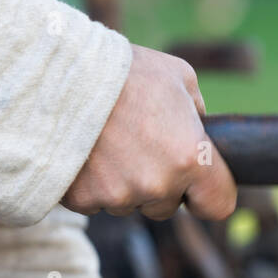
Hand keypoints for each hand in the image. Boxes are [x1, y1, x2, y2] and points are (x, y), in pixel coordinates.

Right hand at [63, 45, 236, 221]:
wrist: (59, 73)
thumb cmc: (125, 70)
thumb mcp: (179, 78)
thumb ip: (197, 113)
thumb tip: (200, 131)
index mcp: (191, 158)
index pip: (218, 205)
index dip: (209, 194)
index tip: (198, 185)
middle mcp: (157, 185)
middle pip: (167, 207)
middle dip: (159, 184)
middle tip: (139, 145)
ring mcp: (118, 196)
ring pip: (129, 203)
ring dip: (124, 183)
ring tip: (108, 141)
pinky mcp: (83, 199)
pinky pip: (95, 201)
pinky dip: (91, 183)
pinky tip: (85, 151)